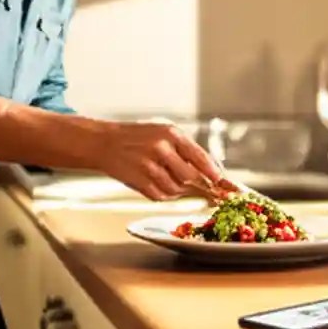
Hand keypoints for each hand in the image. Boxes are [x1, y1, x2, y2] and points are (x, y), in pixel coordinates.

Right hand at [97, 120, 241, 201]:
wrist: (105, 142)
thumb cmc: (137, 137)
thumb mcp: (164, 132)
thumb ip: (186, 150)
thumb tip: (211, 171)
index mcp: (171, 134)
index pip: (201, 157)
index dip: (214, 173)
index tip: (223, 182)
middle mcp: (161, 149)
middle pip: (192, 177)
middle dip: (200, 185)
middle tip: (207, 190)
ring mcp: (149, 166)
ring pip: (177, 189)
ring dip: (180, 190)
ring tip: (170, 178)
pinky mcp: (139, 182)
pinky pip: (161, 196)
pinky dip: (165, 194)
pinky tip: (158, 183)